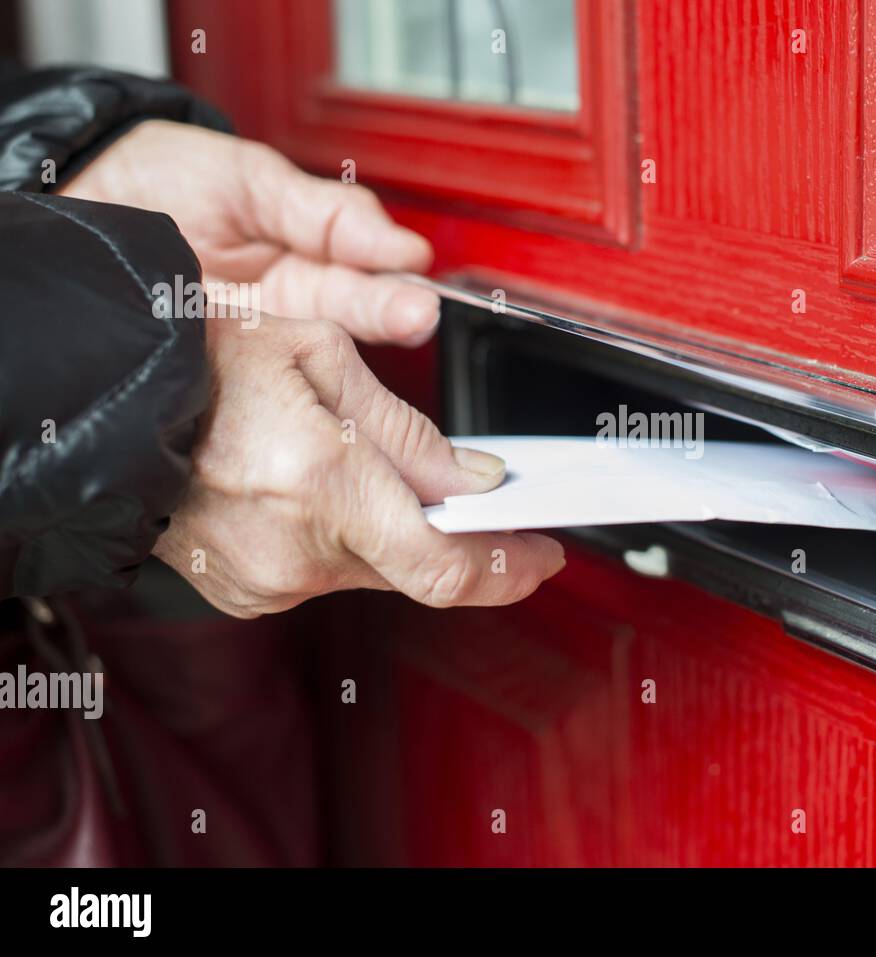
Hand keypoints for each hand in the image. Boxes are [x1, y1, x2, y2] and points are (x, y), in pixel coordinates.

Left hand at [60, 120, 439, 345]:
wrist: (71, 200)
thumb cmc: (156, 180)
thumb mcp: (248, 178)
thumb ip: (322, 212)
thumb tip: (399, 242)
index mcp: (307, 264)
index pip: (369, 277)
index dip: (394, 277)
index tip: (413, 269)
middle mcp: (290, 311)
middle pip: (353, 319)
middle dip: (389, 312)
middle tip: (415, 312)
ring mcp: (257, 344)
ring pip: (314, 354)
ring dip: (348, 348)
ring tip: (386, 327)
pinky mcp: (220, 372)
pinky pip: (258, 379)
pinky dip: (284, 376)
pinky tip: (307, 367)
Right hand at [154, 315, 565, 616]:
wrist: (108, 400)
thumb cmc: (204, 364)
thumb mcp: (323, 359)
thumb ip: (411, 433)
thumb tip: (474, 477)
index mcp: (323, 487)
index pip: (445, 565)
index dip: (509, 568)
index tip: (544, 555)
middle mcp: (297, 551)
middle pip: (415, 564)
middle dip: (452, 531)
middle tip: (474, 497)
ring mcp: (267, 580)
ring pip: (370, 564)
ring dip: (390, 525)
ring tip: (362, 464)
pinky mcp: (246, 591)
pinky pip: (324, 568)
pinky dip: (342, 533)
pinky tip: (321, 488)